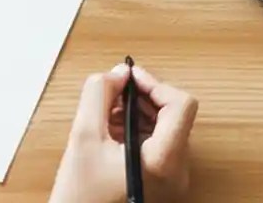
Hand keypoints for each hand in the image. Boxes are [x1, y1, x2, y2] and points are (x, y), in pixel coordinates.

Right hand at [50, 63, 198, 202]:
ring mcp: (173, 179)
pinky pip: (160, 144)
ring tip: (107, 115)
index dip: (155, 84)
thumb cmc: (81, 197)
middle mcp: (178, 171)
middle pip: (173, 114)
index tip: (130, 78)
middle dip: (143, 97)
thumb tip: (119, 72)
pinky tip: (113, 133)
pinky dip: (140, 130)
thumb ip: (99, 94)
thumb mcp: (83, 137)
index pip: (181, 105)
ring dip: (139, 112)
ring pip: (167, 127)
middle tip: (113, 92)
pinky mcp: (164, 182)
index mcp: (164, 160)